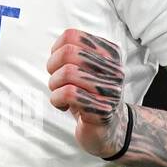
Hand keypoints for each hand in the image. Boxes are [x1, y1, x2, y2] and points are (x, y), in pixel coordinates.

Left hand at [46, 28, 128, 158]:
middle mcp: (114, 69)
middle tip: (56, 80)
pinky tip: (63, 106)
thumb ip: (75, 53)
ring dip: (54, 85)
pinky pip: (69, 94)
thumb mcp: (87, 70)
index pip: (73, 36)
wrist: (109, 130)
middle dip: (53, 67)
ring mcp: (109, 90)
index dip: (56, 50)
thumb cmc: (91, 96)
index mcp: (110, 54)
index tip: (58, 64)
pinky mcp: (101, 110)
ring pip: (68, 73)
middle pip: (70, 53)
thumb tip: (57, 47)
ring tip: (59, 93)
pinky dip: (57, 100)